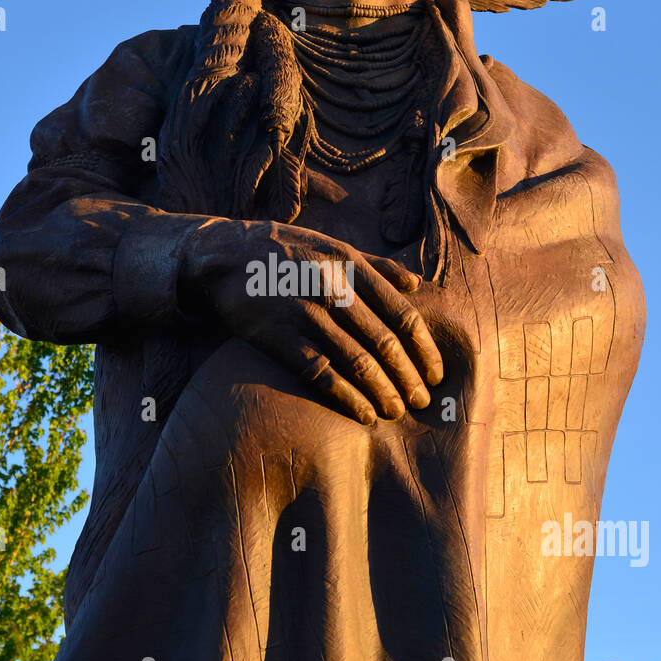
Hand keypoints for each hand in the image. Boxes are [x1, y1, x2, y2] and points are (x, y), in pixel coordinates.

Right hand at [178, 218, 443, 424]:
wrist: (224, 256)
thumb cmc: (285, 251)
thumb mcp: (331, 245)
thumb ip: (375, 265)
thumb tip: (415, 284)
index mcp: (351, 266)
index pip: (402, 314)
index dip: (424, 349)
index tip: (436, 374)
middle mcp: (333, 289)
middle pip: (384, 342)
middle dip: (408, 377)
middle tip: (421, 401)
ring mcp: (306, 314)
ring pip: (357, 362)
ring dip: (383, 392)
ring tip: (396, 411)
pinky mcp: (280, 337)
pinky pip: (322, 374)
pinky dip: (348, 397)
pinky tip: (364, 414)